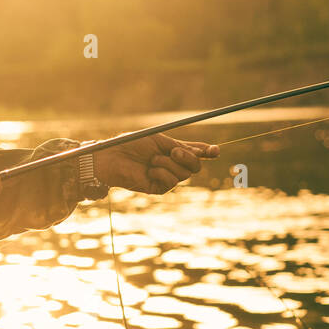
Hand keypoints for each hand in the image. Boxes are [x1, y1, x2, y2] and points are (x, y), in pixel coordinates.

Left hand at [93, 134, 218, 194]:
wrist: (112, 156)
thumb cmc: (131, 144)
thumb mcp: (159, 140)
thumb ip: (180, 147)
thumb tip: (203, 152)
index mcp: (173, 150)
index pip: (196, 152)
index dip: (208, 152)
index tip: (216, 150)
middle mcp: (172, 164)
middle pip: (196, 166)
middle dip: (189, 158)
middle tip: (174, 151)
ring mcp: (166, 177)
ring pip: (185, 174)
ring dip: (169, 164)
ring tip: (152, 160)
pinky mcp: (158, 188)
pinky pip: (172, 182)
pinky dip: (162, 173)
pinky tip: (150, 170)